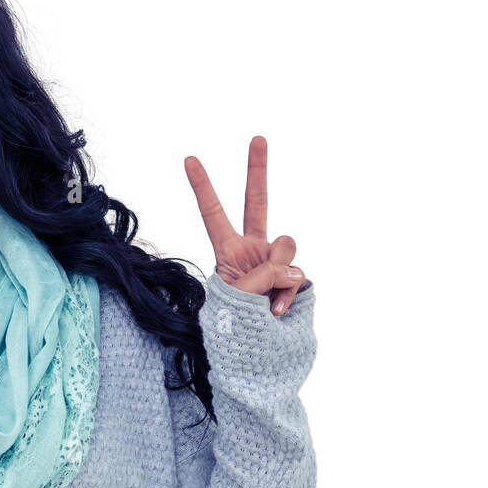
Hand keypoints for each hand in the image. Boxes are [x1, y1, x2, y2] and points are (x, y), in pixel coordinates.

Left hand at [184, 135, 306, 315]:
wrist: (256, 350)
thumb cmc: (236, 325)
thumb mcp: (240, 298)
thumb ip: (265, 274)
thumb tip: (292, 266)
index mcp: (227, 251)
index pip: (213, 213)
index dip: (203, 187)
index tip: (189, 158)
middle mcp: (252, 248)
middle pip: (257, 202)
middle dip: (257, 170)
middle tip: (257, 136)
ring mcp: (275, 259)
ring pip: (287, 246)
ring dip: (278, 274)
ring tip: (264, 302)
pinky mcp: (294, 274)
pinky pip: (298, 274)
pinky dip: (288, 295)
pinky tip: (276, 311)